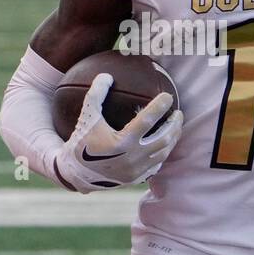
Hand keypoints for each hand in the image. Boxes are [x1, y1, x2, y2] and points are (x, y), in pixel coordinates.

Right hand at [54, 73, 183, 192]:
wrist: (75, 173)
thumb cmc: (82, 142)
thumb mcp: (86, 116)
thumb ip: (96, 95)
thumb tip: (107, 75)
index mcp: (121, 142)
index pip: (147, 121)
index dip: (160, 106)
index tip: (168, 96)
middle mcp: (132, 158)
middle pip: (163, 139)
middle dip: (175, 125)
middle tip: (178, 113)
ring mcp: (135, 170)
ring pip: (163, 153)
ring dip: (172, 139)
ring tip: (175, 127)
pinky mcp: (136, 178)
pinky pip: (156, 165)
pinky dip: (163, 152)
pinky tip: (165, 143)